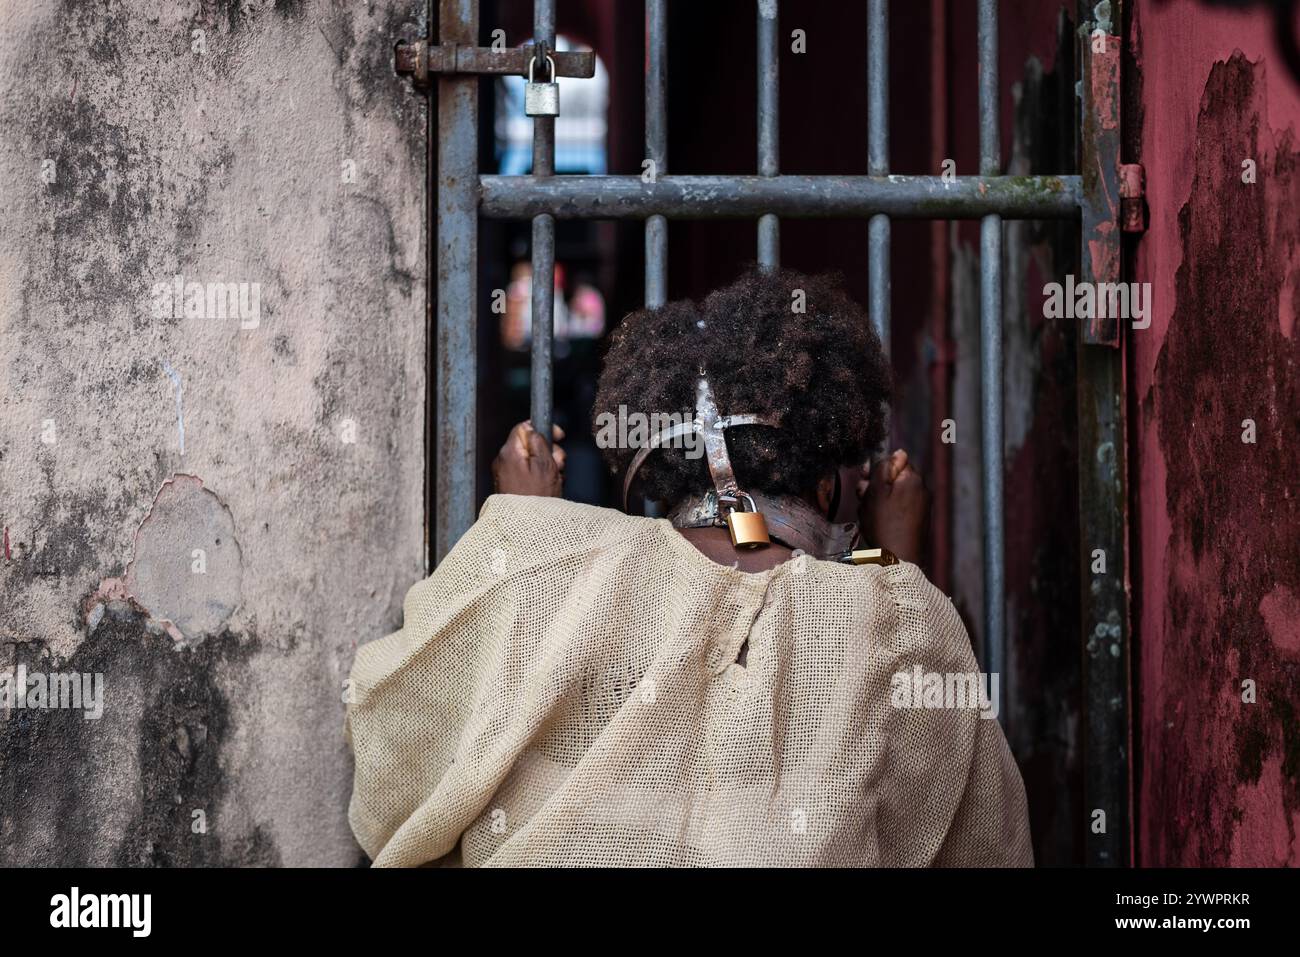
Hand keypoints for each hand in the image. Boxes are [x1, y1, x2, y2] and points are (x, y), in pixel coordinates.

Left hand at [492, 421, 565, 496]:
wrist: (526, 527)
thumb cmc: (535, 499)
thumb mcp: (544, 465)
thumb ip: (539, 442)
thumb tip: (534, 429)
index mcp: (510, 452)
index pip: (524, 427)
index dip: (544, 428)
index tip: (557, 435)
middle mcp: (503, 461)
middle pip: (529, 443)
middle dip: (548, 451)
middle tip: (558, 463)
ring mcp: (505, 473)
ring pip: (530, 458)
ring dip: (546, 464)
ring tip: (555, 478)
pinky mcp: (509, 484)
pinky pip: (527, 471)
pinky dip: (540, 475)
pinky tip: (548, 485)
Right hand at [856, 449, 928, 565]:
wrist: (898, 558)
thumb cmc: (884, 524)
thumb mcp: (875, 491)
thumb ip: (884, 468)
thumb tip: (898, 452)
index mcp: (913, 479)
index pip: (894, 461)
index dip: (877, 469)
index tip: (864, 480)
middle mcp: (921, 489)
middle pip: (894, 478)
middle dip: (876, 486)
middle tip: (863, 499)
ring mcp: (922, 505)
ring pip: (894, 494)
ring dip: (878, 500)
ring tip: (869, 514)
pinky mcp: (918, 520)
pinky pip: (899, 508)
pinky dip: (887, 512)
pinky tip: (877, 523)